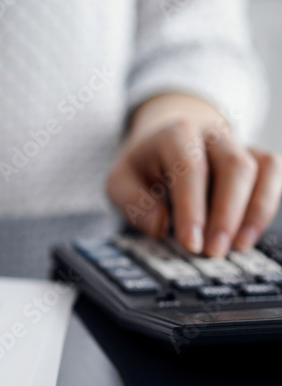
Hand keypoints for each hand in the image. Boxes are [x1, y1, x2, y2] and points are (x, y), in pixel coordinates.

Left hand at [106, 93, 281, 256]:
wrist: (164, 140)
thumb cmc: (142, 166)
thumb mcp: (120, 181)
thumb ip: (133, 202)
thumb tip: (160, 226)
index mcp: (176, 133)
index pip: (190, 168)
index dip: (192, 208)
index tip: (191, 244)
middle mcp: (213, 134)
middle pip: (234, 167)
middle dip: (227, 215)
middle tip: (213, 252)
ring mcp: (239, 144)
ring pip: (262, 168)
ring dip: (254, 212)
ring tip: (236, 248)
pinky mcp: (255, 159)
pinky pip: (274, 175)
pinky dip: (266, 205)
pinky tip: (247, 235)